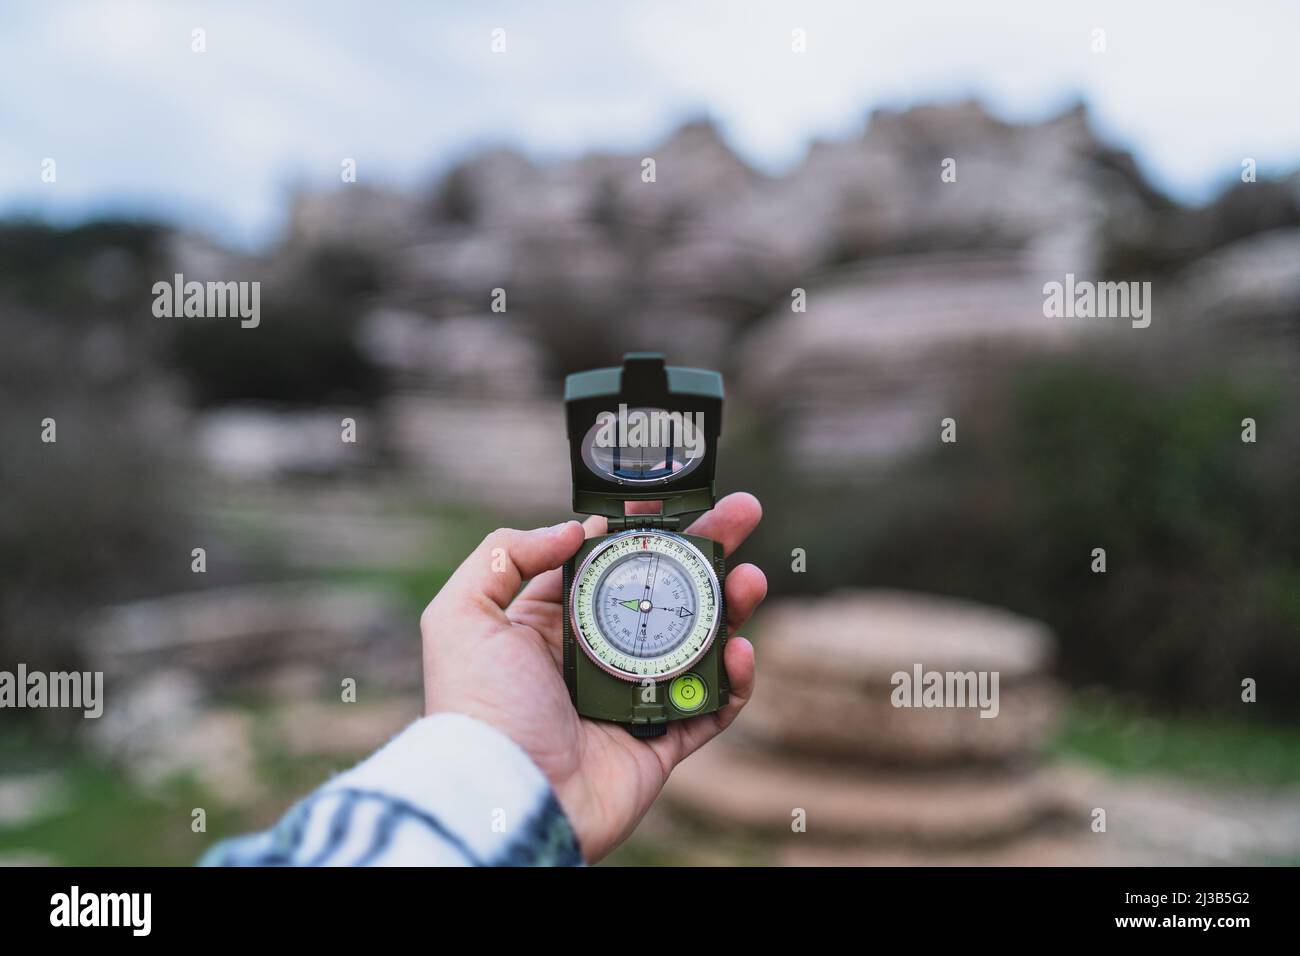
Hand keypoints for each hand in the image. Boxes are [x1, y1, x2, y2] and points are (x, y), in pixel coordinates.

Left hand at [421, 493, 765, 861]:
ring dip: (730, 606)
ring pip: (697, 642)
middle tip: (744, 514)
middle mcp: (598, 655)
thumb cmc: (477, 709)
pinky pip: (710, 708)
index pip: (612, 562)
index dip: (648, 530)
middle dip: (708, 551)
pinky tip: (739, 651)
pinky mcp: (659, 744)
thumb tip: (576, 529)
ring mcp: (633, 699)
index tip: (680, 500)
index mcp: (553, 622)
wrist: (504, 797)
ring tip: (750, 580)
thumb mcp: (463, 613)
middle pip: (667, 591)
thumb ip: (508, 554)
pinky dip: (733, 682)